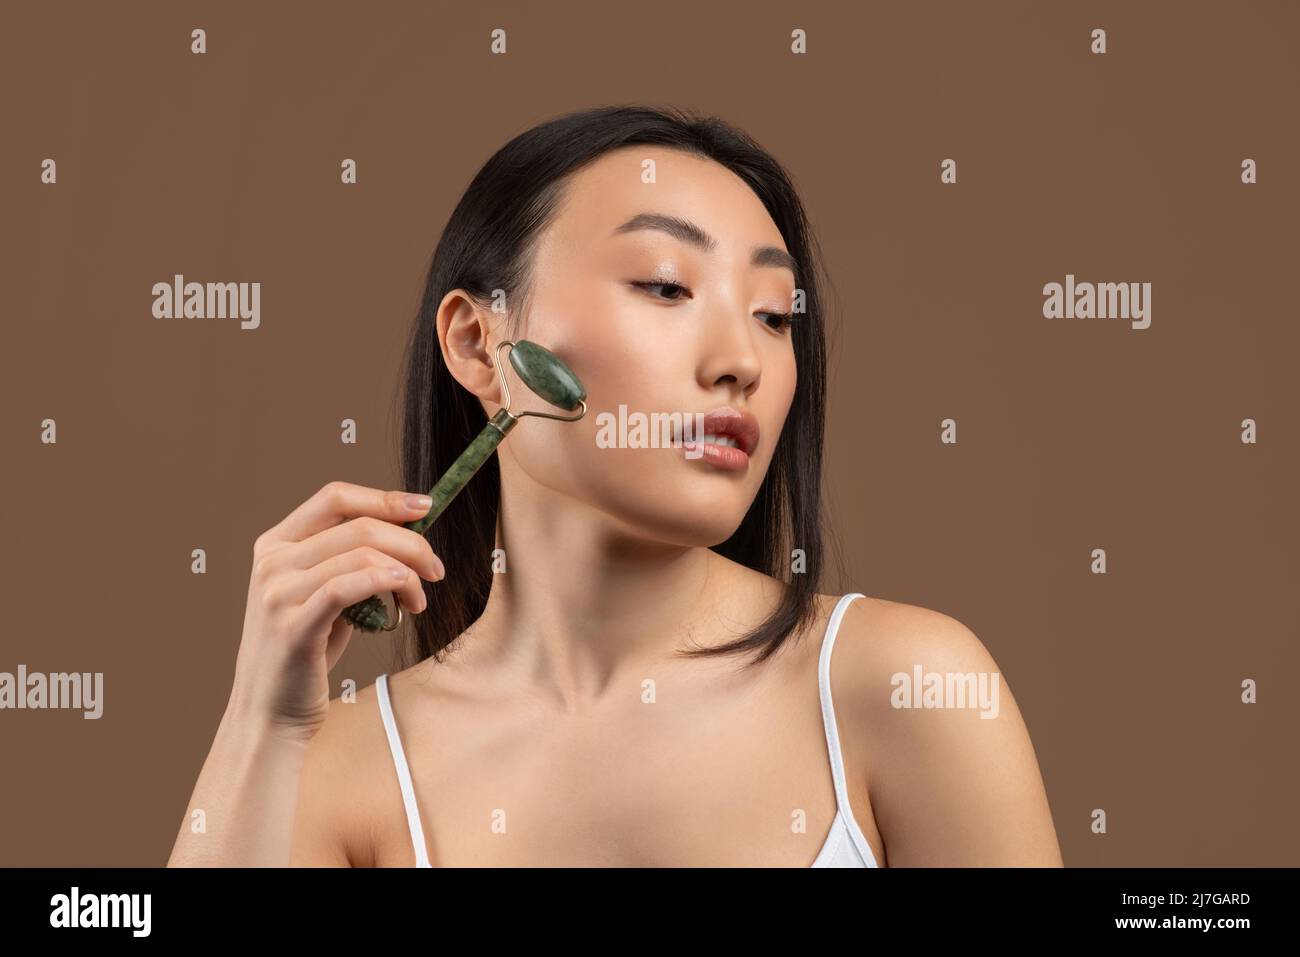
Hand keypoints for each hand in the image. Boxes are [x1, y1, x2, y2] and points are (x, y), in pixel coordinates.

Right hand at [226, 481, 445, 742]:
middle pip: (358, 526)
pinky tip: (406, 595)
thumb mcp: (324, 595)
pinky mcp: (292, 627)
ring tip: (419, 599)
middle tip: (436, 569)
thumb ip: (350, 562)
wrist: (269, 714)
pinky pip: (347, 588)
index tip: (425, 507)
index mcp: (276, 543)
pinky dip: (386, 582)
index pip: (335, 498)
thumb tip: (409, 535)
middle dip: (410, 542)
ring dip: (407, 572)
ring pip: (361, 555)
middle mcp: (272, 562)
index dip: (384, 498)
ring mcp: (277, 593)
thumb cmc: (307, 651)